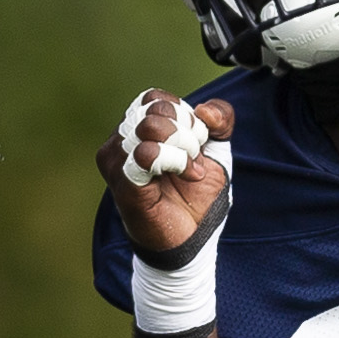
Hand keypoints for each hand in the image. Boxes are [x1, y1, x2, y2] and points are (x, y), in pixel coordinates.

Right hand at [96, 92, 234, 257]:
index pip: (156, 98)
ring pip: (150, 128)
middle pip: (154, 109)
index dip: (184, 116)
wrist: (190, 239)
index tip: (198, 143)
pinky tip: (187, 175)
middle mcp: (121, 140)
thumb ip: (221, 120)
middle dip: (187, 132)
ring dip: (184, 149)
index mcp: (136, 127)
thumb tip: (205, 110)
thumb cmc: (196, 196)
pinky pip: (146, 153)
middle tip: (195, 160)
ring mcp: (117, 161)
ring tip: (190, 172)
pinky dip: (176, 161)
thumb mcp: (217, 151)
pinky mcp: (123, 183)